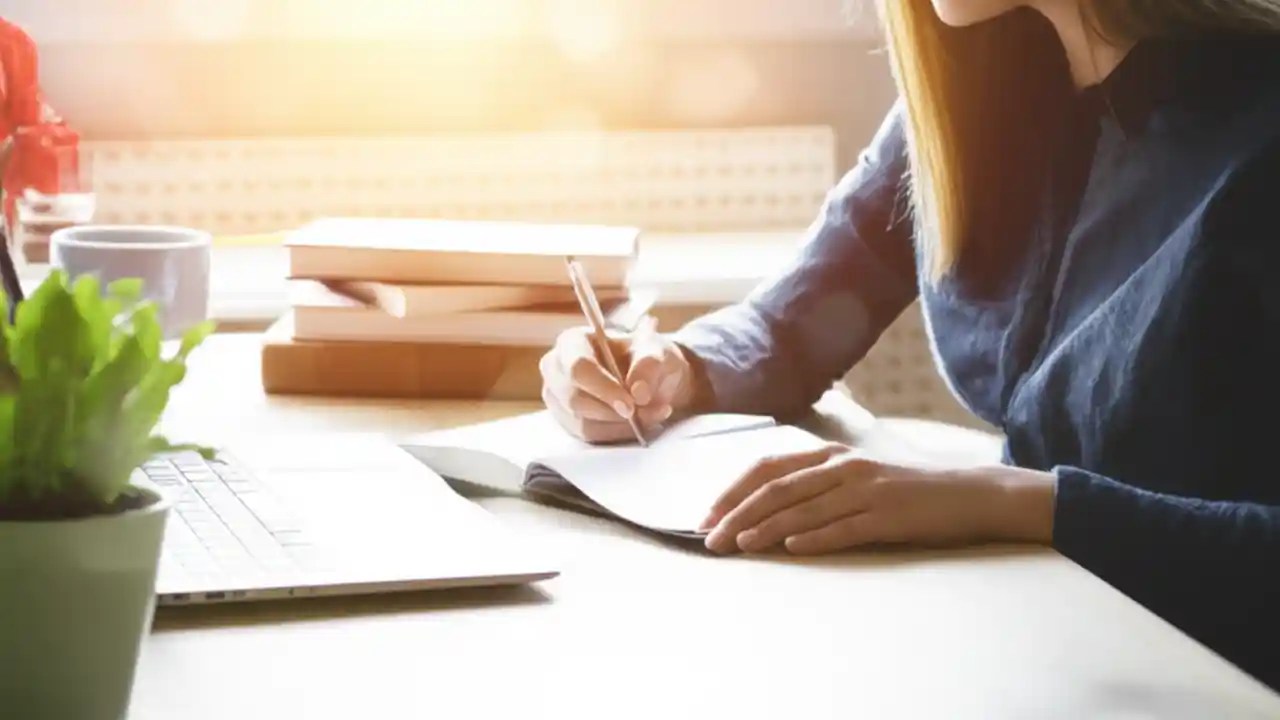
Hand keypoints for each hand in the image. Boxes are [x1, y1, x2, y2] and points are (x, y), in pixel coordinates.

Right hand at [540, 319, 696, 442]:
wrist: (645, 377)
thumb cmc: (643, 356)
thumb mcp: (655, 349)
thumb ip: (650, 363)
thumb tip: (639, 393)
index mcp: (571, 343)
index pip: (578, 368)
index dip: (603, 388)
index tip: (631, 405)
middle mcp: (556, 371)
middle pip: (575, 400)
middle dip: (615, 411)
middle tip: (650, 412)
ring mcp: (558, 399)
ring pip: (583, 423)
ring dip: (621, 425)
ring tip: (652, 415)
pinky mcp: (567, 423)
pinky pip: (590, 437)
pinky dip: (618, 433)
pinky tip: (639, 424)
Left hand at [701, 445, 1054, 554]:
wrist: (966, 494)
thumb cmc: (904, 492)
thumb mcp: (855, 478)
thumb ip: (815, 488)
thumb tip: (764, 514)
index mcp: (830, 455)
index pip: (767, 468)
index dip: (733, 491)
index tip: (706, 517)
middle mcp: (842, 466)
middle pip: (777, 488)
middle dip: (737, 514)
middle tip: (710, 540)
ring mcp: (865, 489)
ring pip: (804, 508)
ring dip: (766, 528)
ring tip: (739, 546)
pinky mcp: (888, 515)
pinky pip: (844, 527)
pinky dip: (815, 538)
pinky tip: (792, 548)